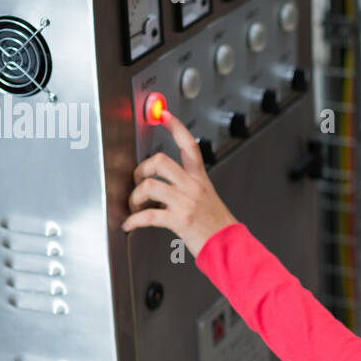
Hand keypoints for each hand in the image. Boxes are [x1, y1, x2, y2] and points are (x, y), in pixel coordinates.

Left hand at [121, 110, 237, 256]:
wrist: (230, 246)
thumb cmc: (217, 225)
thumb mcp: (207, 198)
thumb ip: (188, 187)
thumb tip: (164, 184)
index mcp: (200, 179)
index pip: (189, 145)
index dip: (176, 127)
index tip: (164, 114)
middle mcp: (193, 187)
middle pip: (160, 161)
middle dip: (141, 170)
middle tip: (138, 181)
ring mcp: (186, 203)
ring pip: (149, 186)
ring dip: (134, 196)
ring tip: (135, 206)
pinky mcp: (180, 221)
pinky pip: (148, 216)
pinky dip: (133, 221)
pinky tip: (130, 224)